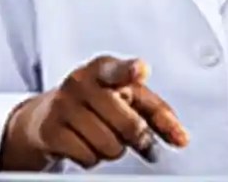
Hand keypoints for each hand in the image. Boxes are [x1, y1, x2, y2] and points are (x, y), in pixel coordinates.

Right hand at [0, 56, 189, 170]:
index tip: (140, 70)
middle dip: (138, 139)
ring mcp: (63, 106)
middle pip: (129, 125)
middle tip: (139, 141)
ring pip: (110, 146)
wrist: (46, 115)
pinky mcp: (50, 130)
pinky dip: (91, 158)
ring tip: (102, 136)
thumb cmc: (97, 103)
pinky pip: (88, 157)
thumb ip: (157, 113)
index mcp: (103, 69)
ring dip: (112, 150)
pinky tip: (83, 144)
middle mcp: (80, 82)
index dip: (129, 70)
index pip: (118, 69)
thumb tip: (181, 138)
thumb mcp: (126, 97)